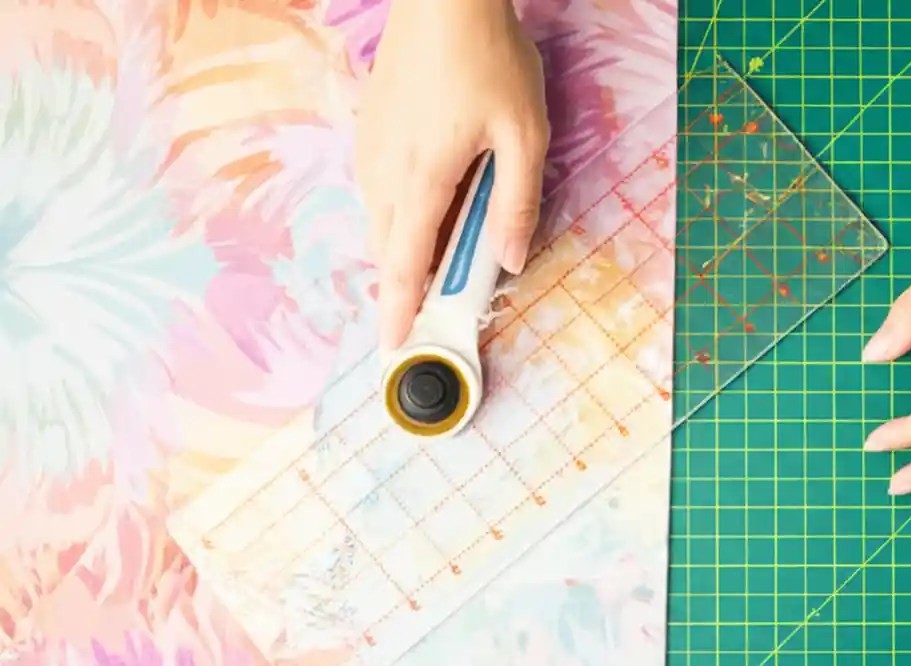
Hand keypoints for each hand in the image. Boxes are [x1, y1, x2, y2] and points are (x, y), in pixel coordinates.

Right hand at [355, 0, 548, 349]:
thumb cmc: (489, 59)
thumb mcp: (524, 134)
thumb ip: (517, 203)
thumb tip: (510, 259)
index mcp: (424, 178)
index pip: (405, 262)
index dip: (399, 309)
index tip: (395, 344)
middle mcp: (386, 168)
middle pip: (388, 247)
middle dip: (405, 285)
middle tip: (432, 309)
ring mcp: (371, 145)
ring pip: (379, 219)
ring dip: (403, 248)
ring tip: (436, 261)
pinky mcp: (370, 126)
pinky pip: (377, 188)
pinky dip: (397, 214)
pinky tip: (425, 207)